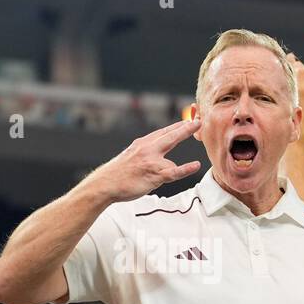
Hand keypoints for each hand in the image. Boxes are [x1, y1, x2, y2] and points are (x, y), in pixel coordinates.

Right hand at [87, 118, 201, 202]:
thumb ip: (146, 152)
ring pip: (171, 155)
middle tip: (199, 121)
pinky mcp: (154, 175)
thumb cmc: (118, 173)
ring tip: (194, 162)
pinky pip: (174, 172)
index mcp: (142, 143)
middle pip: (171, 136)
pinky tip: (195, 166)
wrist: (105, 184)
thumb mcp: (131, 155)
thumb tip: (160, 154)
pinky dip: (186, 169)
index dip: (178, 126)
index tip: (190, 120)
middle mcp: (147, 149)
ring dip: (180, 161)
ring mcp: (151, 162)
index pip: (163, 132)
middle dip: (186, 128)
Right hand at [286, 36, 303, 118]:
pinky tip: (282, 66)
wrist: (295, 125)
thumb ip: (301, 72)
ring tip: (289, 56)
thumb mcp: (303, 87)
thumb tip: (298, 63)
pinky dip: (289, 70)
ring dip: (296, 62)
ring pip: (303, 70)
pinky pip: (294, 77)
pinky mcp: (297, 92)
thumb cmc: (301, 107)